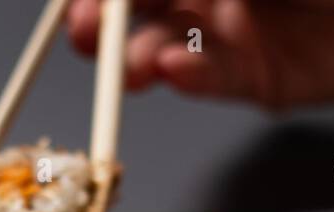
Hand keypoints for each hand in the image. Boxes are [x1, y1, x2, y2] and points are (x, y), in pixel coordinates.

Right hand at [67, 0, 333, 109]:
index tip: (80, 2)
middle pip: (131, 9)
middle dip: (98, 23)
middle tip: (83, 33)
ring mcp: (227, 35)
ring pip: (160, 48)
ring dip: (134, 57)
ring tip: (130, 63)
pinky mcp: (253, 78)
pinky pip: (207, 80)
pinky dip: (188, 77)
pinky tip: (176, 68)